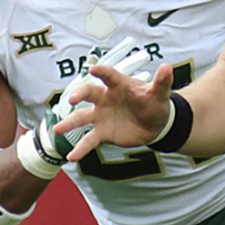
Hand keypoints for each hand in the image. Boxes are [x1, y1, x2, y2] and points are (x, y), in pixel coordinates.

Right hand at [58, 60, 174, 162]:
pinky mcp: (102, 132)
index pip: (109, 76)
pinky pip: (89, 140)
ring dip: (69, 123)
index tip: (93, 69)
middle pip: (89, 93)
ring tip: (57, 130)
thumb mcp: (160, 94)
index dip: (102, 72)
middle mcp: (105, 98)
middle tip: (72, 100)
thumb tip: (167, 67)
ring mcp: (101, 116)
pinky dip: (80, 149)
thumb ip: (162, 82)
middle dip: (79, 94)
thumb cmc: (154, 103)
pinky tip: (71, 157)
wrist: (154, 125)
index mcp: (119, 85)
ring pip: (81, 118)